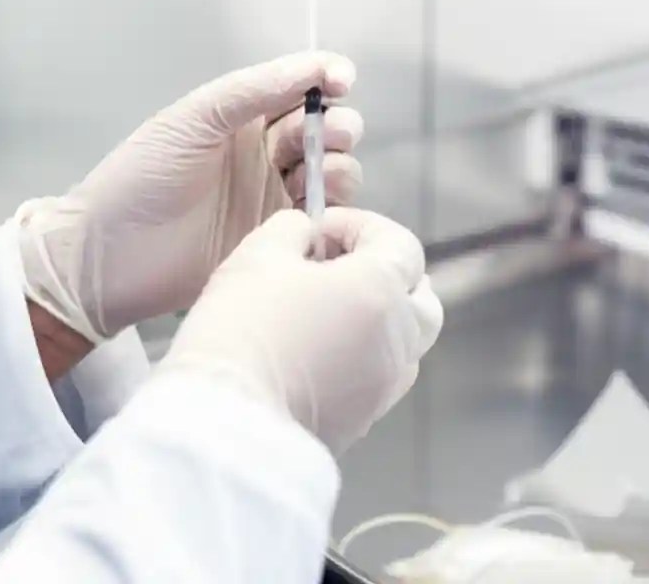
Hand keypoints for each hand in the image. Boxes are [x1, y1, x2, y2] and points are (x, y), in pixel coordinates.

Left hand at [16, 52, 361, 341]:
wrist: (109, 256)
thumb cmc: (139, 179)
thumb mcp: (192, 119)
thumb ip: (252, 91)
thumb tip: (313, 67)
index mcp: (241, 116)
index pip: (299, 87)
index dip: (326, 77)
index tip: (341, 79)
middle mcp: (263, 153)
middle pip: (326, 130)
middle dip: (339, 125)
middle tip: (331, 133)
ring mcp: (272, 197)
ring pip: (333, 172)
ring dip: (340, 165)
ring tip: (321, 173)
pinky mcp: (276, 239)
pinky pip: (323, 219)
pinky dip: (334, 208)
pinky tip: (320, 207)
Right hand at [159, 208, 443, 453]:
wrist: (227, 422)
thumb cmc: (243, 331)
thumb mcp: (258, 256)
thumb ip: (291, 230)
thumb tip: (306, 234)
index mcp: (381, 292)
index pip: (402, 243)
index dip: (362, 226)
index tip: (320, 230)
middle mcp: (397, 340)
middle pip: (420, 296)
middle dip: (386, 274)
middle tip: (337, 267)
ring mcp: (384, 386)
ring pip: (404, 342)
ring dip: (377, 319)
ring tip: (325, 312)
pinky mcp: (363, 421)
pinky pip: (378, 378)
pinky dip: (361, 356)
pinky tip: (316, 352)